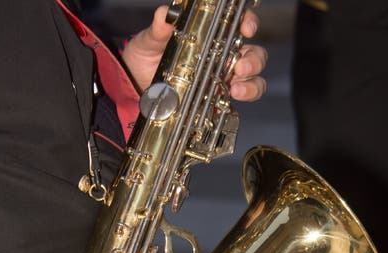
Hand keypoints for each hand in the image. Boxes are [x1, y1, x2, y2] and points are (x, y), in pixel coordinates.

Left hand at [121, 5, 266, 99]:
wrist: (135, 86)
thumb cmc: (146, 56)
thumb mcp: (151, 40)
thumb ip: (160, 28)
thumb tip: (165, 14)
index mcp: (211, 35)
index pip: (238, 23)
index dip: (248, 23)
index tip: (246, 28)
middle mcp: (221, 56)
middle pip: (252, 54)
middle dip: (253, 60)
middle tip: (240, 67)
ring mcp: (220, 79)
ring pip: (251, 79)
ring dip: (251, 83)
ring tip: (236, 89)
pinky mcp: (215, 101)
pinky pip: (235, 103)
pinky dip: (237, 104)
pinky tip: (228, 103)